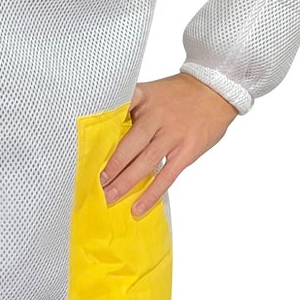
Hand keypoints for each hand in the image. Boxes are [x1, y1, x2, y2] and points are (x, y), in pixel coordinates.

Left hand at [100, 73, 238, 216]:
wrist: (215, 91)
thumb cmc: (178, 95)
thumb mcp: (151, 92)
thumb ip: (131, 108)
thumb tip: (105, 133)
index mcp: (143, 98)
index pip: (117, 113)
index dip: (100, 132)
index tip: (85, 150)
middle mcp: (156, 116)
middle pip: (129, 146)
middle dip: (111, 167)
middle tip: (95, 184)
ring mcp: (173, 135)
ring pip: (145, 163)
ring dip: (125, 183)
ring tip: (109, 198)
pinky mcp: (187, 151)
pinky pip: (166, 176)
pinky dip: (151, 194)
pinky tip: (138, 207)